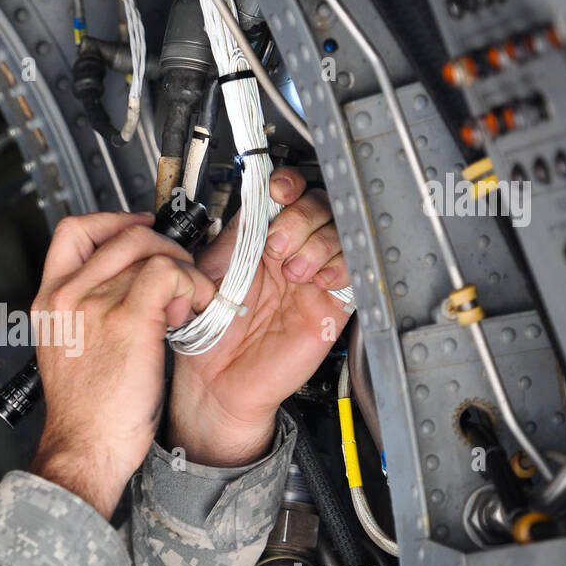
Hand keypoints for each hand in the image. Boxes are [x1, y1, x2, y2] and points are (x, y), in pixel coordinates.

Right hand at [29, 212, 215, 516]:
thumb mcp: (67, 351)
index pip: (74, 230)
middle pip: (122, 234)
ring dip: (183, 271)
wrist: (85, 447)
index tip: (140, 231)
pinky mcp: (129, 319)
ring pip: (151, 251)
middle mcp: (68, 295)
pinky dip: (190, 284)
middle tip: (180, 274)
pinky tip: (190, 311)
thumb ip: (85, 313)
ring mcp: (96, 304)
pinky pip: (168, 273)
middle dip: (163, 246)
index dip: (114, 222)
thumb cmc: (85, 412)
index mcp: (50, 300)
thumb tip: (122, 287)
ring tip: (188, 303)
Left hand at [168, 167, 350, 466]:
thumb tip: (252, 200)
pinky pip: (355, 271)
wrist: (217, 380)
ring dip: (319, 243)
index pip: (288, 193)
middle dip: (302, 217)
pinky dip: (342, 267)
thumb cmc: (210, 331)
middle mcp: (289, 252)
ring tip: (294, 272)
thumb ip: (233, 236)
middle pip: (320, 204)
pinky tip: (317, 282)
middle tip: (278, 247)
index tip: (279, 192)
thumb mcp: (210, 273)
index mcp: (259, 238)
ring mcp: (312, 276)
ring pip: (341, 232)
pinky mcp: (331, 304)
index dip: (289, 185)